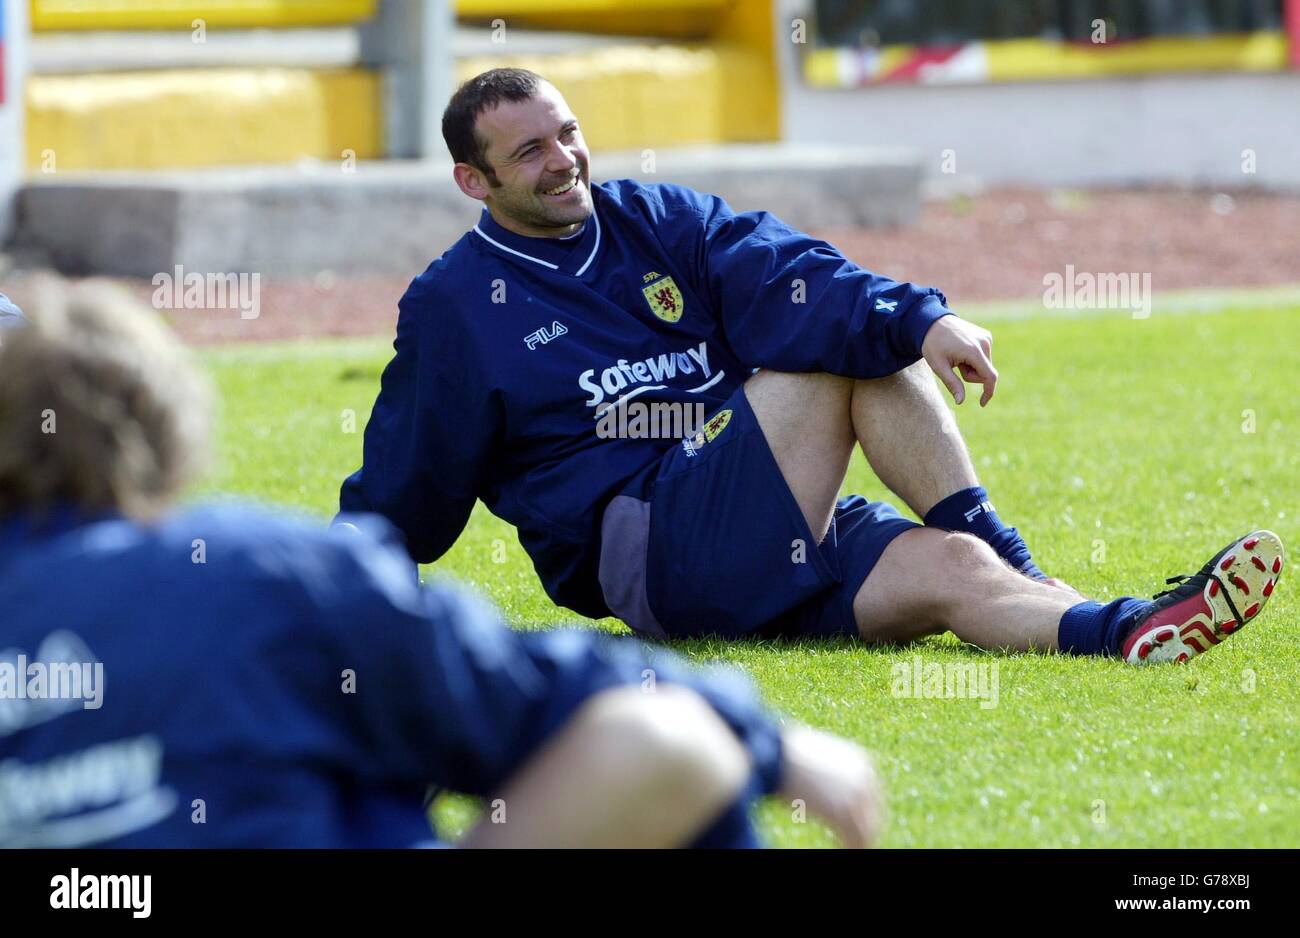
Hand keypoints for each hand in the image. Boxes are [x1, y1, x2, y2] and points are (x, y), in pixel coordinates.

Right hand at [777, 724, 884, 847]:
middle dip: (864, 830)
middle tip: (852, 841)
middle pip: (873, 814)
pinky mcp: (845, 813)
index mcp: (862, 762)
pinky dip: (849, 848)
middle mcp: (866, 777)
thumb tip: (826, 790)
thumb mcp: (817, 759)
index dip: (865, 813)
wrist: (775, 753)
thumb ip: (830, 774)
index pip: (872, 796)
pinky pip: (856, 839)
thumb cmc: (786, 754)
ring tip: (846, 848)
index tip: (856, 824)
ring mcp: (858, 795)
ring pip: (867, 830)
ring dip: (857, 842)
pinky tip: (840, 850)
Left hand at [921, 315, 997, 405]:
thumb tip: (960, 401)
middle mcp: (984, 343)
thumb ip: (952, 383)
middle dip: (970, 375)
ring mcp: (986, 337)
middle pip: (984, 373)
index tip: (982, 403)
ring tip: (956, 355)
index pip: (990, 377)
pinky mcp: (986, 335)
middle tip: (954, 364)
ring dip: (971, 366)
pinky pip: (983, 356)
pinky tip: (961, 349)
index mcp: (974, 351)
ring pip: (984, 366)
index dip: (988, 392)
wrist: (931, 322)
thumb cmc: (932, 345)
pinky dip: (973, 358)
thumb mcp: (939, 366)